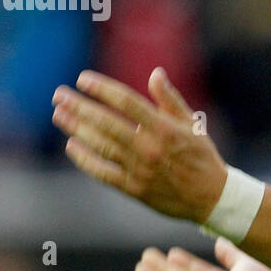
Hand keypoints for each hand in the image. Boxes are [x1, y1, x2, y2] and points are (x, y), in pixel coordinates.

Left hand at [52, 67, 226, 222]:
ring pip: (101, 145)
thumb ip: (170, 99)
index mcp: (165, 129)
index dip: (103, 89)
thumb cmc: (201, 156)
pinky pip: (103, 172)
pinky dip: (85, 159)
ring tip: (59, 114)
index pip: (127, 102)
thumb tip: (155, 72)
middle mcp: (150, 148)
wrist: (211, 197)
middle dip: (80, 106)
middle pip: (107, 122)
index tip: (83, 79)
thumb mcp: (192, 124)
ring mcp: (140, 169)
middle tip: (59, 95)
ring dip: (77, 128)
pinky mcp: (134, 189)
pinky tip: (72, 145)